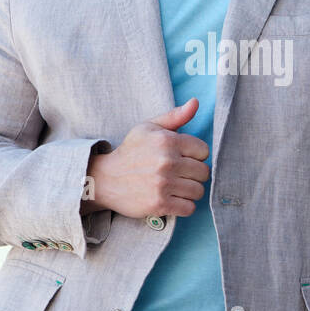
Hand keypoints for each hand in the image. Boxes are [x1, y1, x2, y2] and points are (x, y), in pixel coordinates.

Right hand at [82, 99, 209, 219]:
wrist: (105, 179)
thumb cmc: (130, 151)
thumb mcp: (149, 128)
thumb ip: (175, 116)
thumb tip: (196, 102)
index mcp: (167, 140)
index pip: (203, 151)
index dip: (195, 155)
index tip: (182, 158)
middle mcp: (167, 162)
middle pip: (203, 172)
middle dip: (194, 174)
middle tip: (179, 174)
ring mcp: (163, 184)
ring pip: (198, 191)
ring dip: (190, 191)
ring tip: (175, 186)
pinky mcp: (160, 204)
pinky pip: (189, 208)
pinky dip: (184, 206)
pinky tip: (173, 199)